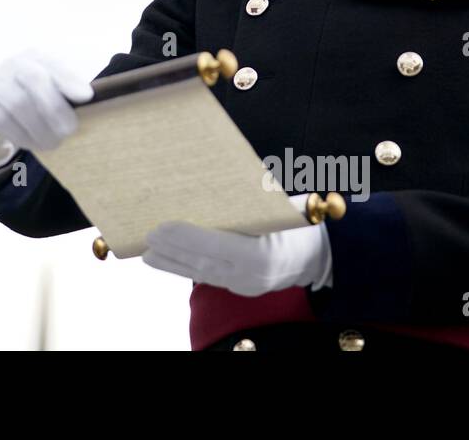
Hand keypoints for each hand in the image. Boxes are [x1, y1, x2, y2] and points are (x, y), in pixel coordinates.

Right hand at [0, 50, 93, 166]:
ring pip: (18, 105)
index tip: (86, 97)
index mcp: (34, 58)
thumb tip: (87, 100)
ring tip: (52, 143)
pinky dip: (21, 136)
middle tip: (69, 131)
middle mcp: (12, 64)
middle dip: (55, 109)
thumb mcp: (46, 92)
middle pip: (34, 80)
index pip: (52, 62)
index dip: (69, 79)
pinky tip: (31, 143)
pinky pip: (2, 122)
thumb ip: (65, 93)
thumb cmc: (26, 102)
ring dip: (39, 130)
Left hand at [141, 194, 332, 295]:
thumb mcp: (277, 207)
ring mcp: (246, 286)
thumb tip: (208, 179)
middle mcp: (252, 276)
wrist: (321, 255)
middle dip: (172, 250)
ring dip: (172, 263)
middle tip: (147, 235)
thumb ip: (247, 200)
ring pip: (201, 274)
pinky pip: (208, 279)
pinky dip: (185, 268)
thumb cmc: (298, 223)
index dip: (186, 237)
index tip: (161, 227)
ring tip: (147, 252)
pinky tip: (166, 261)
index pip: (216, 246)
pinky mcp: (241, 289)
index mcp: (262, 254)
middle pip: (203, 263)